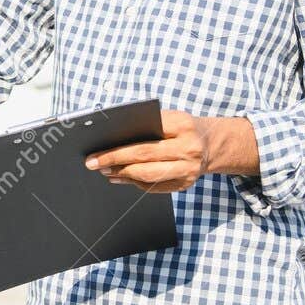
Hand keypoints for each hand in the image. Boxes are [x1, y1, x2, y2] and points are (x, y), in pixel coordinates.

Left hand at [83, 109, 212, 192]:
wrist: (211, 144)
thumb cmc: (182, 128)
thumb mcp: (170, 118)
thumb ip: (146, 124)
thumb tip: (113, 138)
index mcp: (182, 126)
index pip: (146, 135)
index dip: (119, 145)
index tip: (97, 148)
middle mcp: (188, 149)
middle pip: (144, 156)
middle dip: (114, 160)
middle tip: (93, 162)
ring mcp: (188, 170)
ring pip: (148, 175)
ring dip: (122, 173)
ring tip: (104, 170)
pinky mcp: (184, 184)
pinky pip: (154, 186)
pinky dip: (133, 182)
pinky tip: (119, 177)